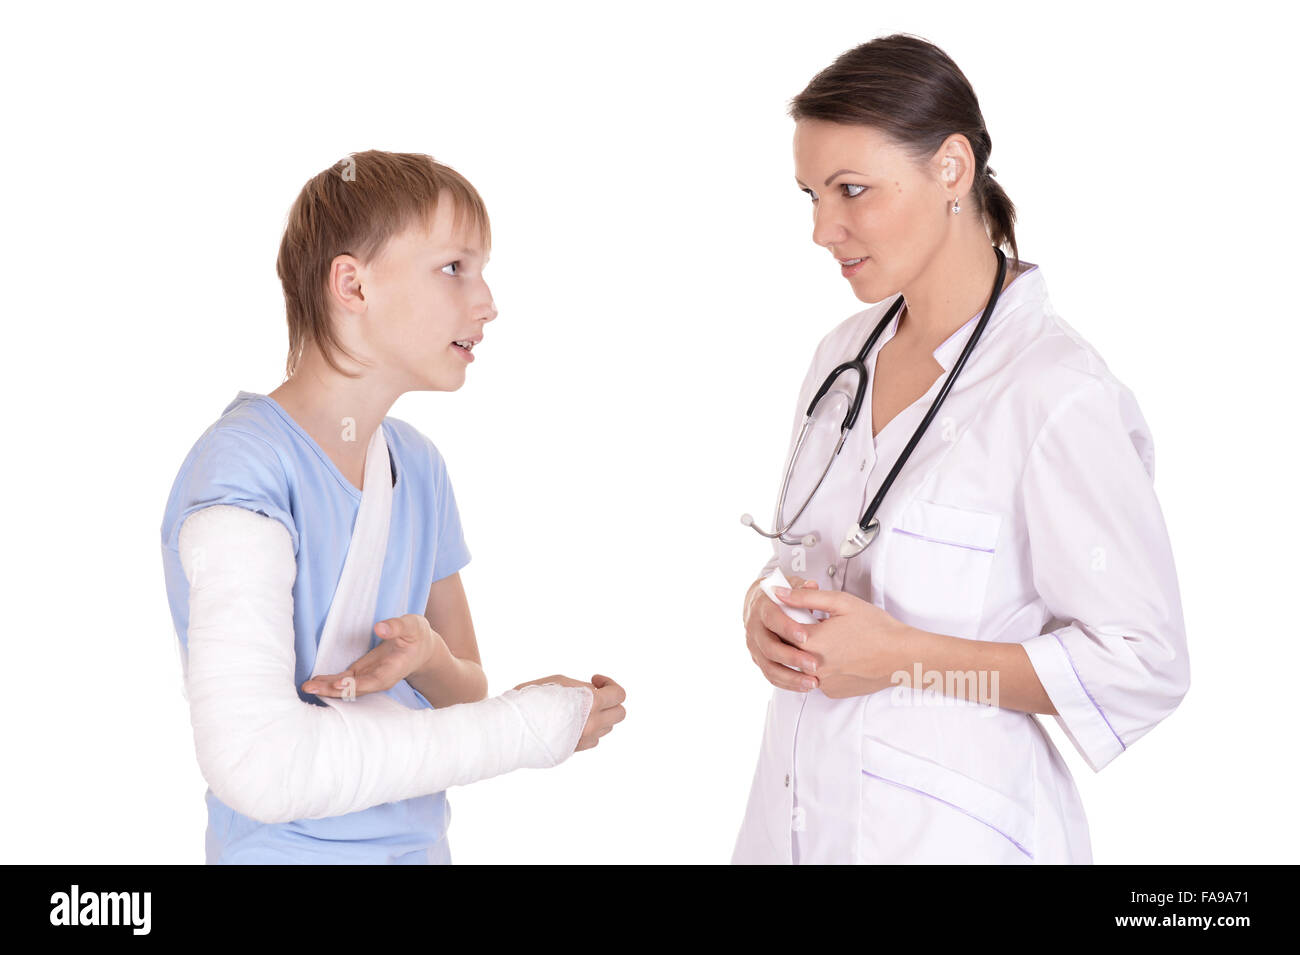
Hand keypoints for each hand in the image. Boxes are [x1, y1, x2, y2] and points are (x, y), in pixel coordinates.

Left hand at [302, 614, 449, 699]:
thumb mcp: (412, 627)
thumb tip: (380, 627)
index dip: (355, 685)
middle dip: (332, 689)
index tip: (339, 684)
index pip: (372, 682)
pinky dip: (330, 682)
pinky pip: (344, 680)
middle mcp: (378, 680)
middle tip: (310, 687)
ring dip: (327, 687)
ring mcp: (369, 678)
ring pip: (346, 687)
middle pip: (354, 689)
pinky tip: (315, 681)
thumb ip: (397, 627)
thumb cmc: (417, 636)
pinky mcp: (362, 673)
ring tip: (307, 686)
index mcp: (392, 671)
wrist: (421, 648)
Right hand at [513, 673, 626, 751]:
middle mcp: (591, 726)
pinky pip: (592, 740)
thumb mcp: (559, 682)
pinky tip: (570, 722)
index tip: (594, 680)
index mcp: (589, 705)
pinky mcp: (572, 752)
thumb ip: (583, 687)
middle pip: (620, 714)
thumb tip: (596, 692)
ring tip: (577, 708)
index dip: (610, 683)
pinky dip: (588, 730)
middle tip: (591, 694)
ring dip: (599, 716)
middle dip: (610, 701)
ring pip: (606, 728)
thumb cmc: (530, 698)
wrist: (508, 728)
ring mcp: (582, 741)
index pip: (619, 695)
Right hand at [743, 575, 822, 692]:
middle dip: (792, 657)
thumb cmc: (781, 595)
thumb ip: (802, 588)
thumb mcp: (791, 584)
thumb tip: (811, 586)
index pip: (772, 618)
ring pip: (769, 666)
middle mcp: (754, 627)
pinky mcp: (758, 658)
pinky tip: (805, 686)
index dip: (787, 628)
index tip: (805, 637)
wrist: (760, 603)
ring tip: (813, 682)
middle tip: (814, 665)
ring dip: (791, 677)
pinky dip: (787, 683)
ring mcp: (754, 645)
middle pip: (769, 647)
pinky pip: (770, 675)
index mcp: (761, 606)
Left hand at [769, 584, 907, 698]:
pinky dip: (824, 667)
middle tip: (822, 626)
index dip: (791, 618)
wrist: (901, 656)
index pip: (781, 628)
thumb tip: (779, 593)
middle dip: (800, 635)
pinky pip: (818, 677)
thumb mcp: (841, 603)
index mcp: (810, 641)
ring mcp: (821, 682)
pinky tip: (842, 656)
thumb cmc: (876, 628)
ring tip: (835, 641)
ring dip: (811, 652)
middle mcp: (811, 666)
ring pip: (803, 664)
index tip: (804, 613)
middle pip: (791, 648)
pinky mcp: (832, 691)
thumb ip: (806, 597)